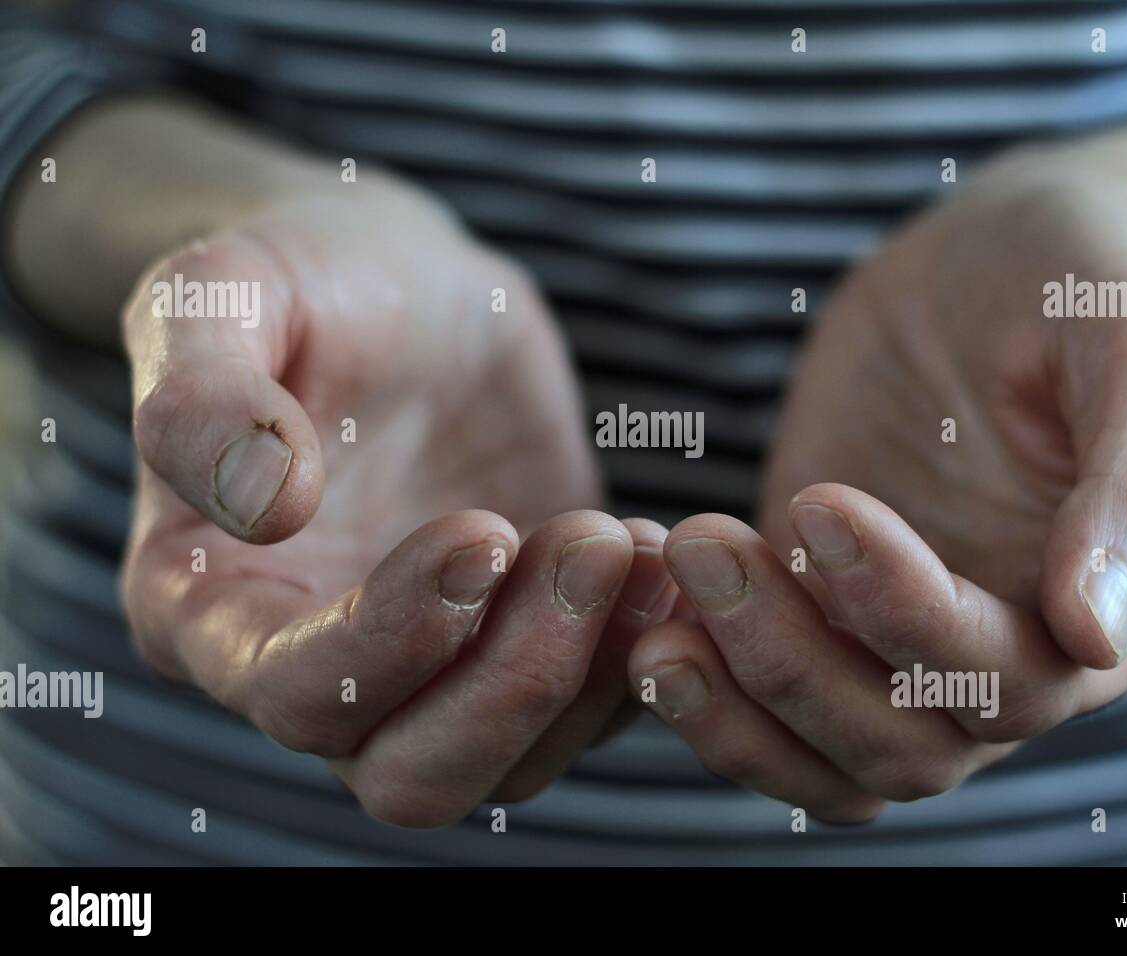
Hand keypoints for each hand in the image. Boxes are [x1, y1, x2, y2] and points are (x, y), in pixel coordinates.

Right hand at [121, 185, 677, 825]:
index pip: (297, 692)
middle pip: (413, 775)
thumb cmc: (301, 287)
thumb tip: (264, 507)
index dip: (394, 636)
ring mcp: (429, 668)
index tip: (482, 531)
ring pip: (513, 760)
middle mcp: (315, 671)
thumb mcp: (222, 296)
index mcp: (210, 611)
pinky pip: (589, 705)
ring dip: (589, 669)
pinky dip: (639, 650)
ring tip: (639, 542)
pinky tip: (664, 554)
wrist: (405, 288)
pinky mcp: (522, 640)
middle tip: (590, 544)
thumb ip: (204, 398)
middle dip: (515, 681)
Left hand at [629, 162, 1126, 820]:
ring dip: (743, 708)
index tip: (819, 504)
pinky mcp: (841, 623)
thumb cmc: (1079, 272)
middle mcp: (1036, 659)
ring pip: (839, 757)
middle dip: (797, 664)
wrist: (989, 255)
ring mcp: (929, 649)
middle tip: (704, 547)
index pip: (1018, 678)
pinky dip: (717, 698)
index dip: (910, 613)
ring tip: (658, 627)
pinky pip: (779, 714)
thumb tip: (1094, 630)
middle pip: (912, 744)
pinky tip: (654, 623)